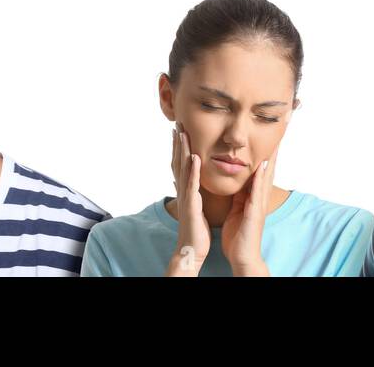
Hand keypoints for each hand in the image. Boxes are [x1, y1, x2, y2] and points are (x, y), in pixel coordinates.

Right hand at [166, 124, 212, 276]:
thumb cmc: (197, 230)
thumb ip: (194, 194)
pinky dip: (192, 170)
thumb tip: (194, 183)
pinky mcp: (192, 205)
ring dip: (182, 150)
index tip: (179, 129)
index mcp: (186, 190)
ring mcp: (186, 197)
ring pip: (182, 169)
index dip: (179, 147)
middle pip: (178, 162)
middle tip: (176, 123)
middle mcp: (183, 190)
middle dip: (177, 142)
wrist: (193, 249)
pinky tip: (193, 157)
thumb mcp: (196, 207)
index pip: (181, 164)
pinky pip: (192, 184)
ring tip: (182, 132)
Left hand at [221, 151, 275, 276]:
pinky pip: (256, 193)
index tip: (268, 140)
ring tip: (274, 144)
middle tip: (279, 136)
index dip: (264, 156)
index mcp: (252, 198)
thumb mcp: (237, 211)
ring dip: (269, 161)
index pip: (259, 173)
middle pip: (267, 172)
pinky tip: (261, 166)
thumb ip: (240, 197)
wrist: (242, 257)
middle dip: (273, 154)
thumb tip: (239, 184)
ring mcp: (258, 205)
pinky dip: (259, 179)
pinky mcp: (254, 213)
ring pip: (265, 179)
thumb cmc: (239, 237)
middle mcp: (259, 199)